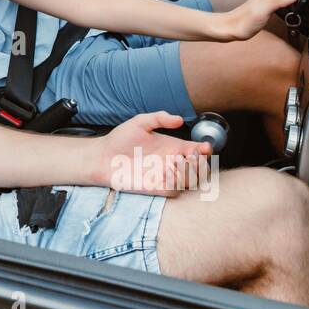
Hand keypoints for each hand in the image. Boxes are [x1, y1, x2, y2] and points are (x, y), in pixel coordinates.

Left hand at [90, 112, 212, 196]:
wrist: (103, 157)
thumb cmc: (120, 139)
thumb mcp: (140, 122)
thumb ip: (159, 118)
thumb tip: (180, 119)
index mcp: (173, 147)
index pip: (197, 150)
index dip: (205, 150)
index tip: (205, 148)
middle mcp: (172, 162)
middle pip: (200, 168)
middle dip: (201, 163)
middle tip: (189, 157)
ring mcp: (166, 176)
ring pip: (191, 181)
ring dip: (189, 172)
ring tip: (175, 162)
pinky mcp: (157, 188)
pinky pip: (175, 190)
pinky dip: (175, 182)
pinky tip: (165, 172)